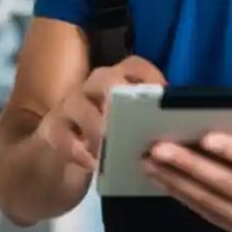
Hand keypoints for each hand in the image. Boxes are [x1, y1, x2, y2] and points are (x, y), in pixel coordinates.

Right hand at [35, 55, 165, 171]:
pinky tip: (94, 165)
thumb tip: (180, 131)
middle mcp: (92, 87)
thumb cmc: (109, 144)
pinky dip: (79, 152)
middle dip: (120, 97)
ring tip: (112, 150)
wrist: (61, 162)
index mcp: (117, 82)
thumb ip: (148, 125)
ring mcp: (68, 107)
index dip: (151, 79)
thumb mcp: (128, 130)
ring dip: (98, 129)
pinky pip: (63, 137)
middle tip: (135, 122)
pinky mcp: (52, 131)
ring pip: (80, 105)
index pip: (135, 66)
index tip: (165, 101)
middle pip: (106, 79)